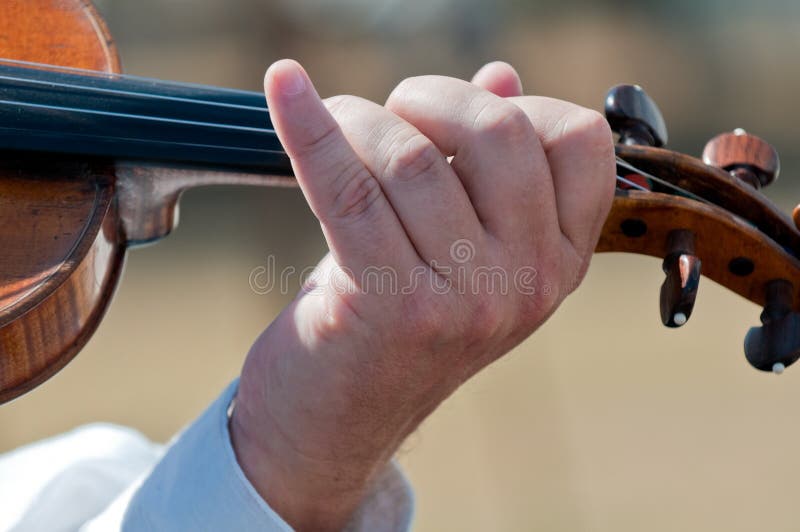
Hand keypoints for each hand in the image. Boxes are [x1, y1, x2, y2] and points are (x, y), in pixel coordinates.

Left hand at [231, 59, 614, 529]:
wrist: (338, 420)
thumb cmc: (396, 320)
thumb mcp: (461, 248)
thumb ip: (489, 165)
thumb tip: (501, 77)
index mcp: (560, 262)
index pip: (580, 142)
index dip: (514, 104)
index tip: (455, 117)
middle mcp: (529, 282)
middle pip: (497, 132)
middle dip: (429, 98)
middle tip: (389, 115)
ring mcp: (466, 300)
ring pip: (410, 158)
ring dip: (359, 122)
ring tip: (336, 129)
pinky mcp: (390, 304)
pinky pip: (348, 187)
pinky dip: (308, 127)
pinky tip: (283, 88)